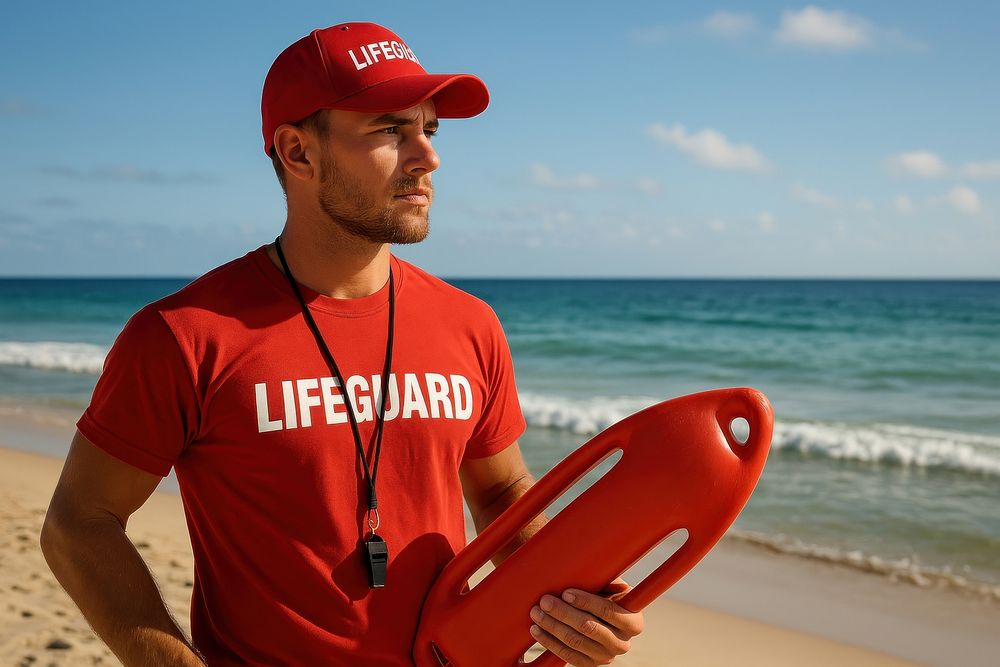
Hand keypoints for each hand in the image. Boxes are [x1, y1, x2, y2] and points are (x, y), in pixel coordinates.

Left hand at [528, 577, 643, 665]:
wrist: (603, 622)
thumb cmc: (605, 598)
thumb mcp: (611, 588)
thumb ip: (609, 582)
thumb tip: (612, 578)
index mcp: (633, 622)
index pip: (607, 611)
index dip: (585, 602)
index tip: (566, 592)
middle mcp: (622, 643)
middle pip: (588, 627)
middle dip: (563, 613)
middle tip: (545, 601)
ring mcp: (606, 657)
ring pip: (575, 642)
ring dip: (552, 626)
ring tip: (536, 613)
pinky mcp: (590, 665)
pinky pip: (567, 656)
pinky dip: (549, 642)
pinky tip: (537, 630)